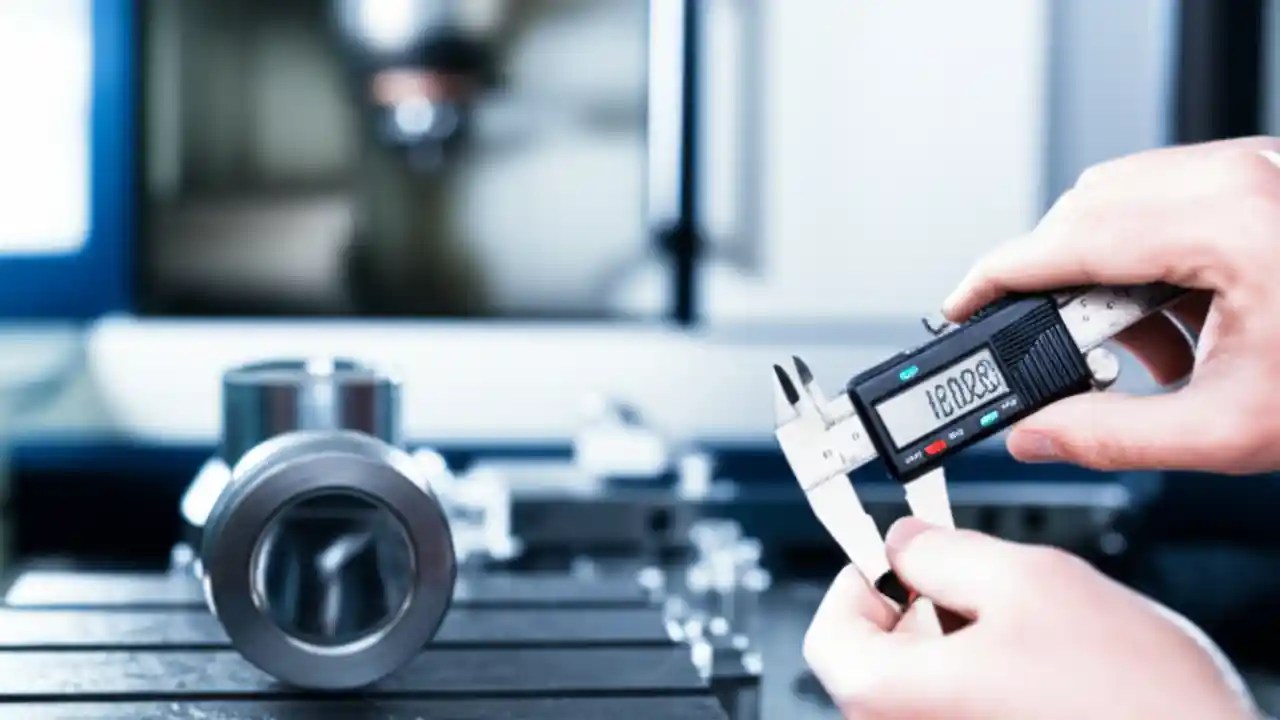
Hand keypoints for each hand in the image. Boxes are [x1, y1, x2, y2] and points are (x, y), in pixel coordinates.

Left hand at [804, 518, 1259, 719]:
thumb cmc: (1128, 702)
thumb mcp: (1026, 580)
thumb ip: (944, 550)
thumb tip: (905, 540)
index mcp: (888, 698)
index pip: (831, 628)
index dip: (860, 577)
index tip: (897, 555)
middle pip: (876, 658)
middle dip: (919, 607)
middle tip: (973, 582)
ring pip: (924, 684)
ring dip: (959, 643)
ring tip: (1025, 630)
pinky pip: (959, 710)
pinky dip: (984, 681)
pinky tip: (1039, 667)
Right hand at [941, 136, 1279, 472]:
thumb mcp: (1231, 429)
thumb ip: (1112, 437)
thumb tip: (1036, 436)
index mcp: (1226, 225)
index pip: (1067, 239)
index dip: (996, 278)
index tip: (958, 308)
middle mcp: (1235, 178)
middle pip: (1084, 210)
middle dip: (1050, 280)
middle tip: (1050, 349)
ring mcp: (1250, 170)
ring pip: (1118, 200)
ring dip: (1100, 270)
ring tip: (1136, 346)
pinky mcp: (1257, 179)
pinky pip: (1163, 200)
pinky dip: (1144, 258)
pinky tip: (1173, 319)